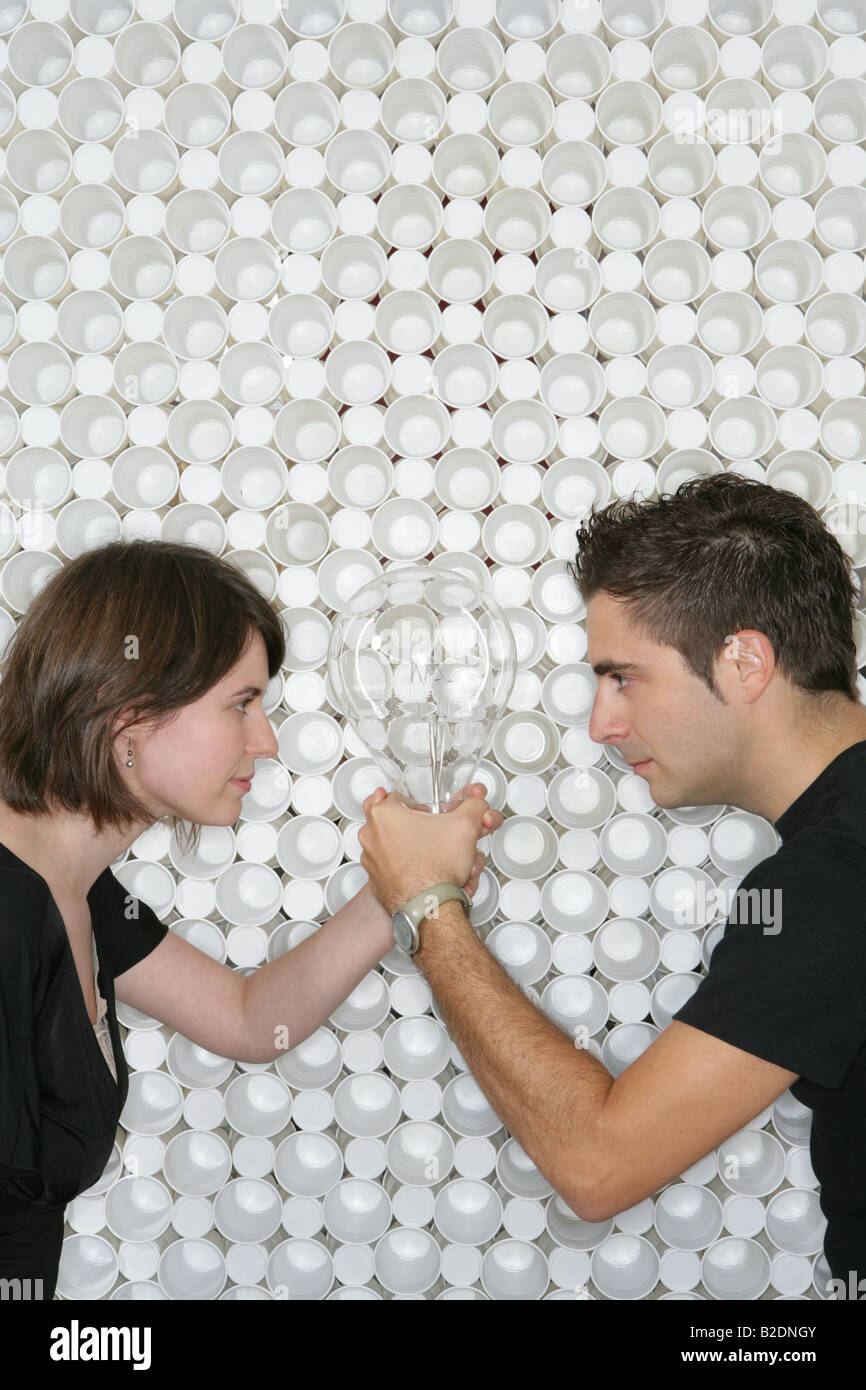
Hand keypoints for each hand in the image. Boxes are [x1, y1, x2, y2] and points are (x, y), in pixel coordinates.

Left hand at [358, 782, 503, 915]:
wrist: (429, 909)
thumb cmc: (436, 871)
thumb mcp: (466, 826)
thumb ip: (473, 806)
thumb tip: (476, 803)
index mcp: (383, 814)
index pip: (402, 797)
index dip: (423, 807)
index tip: (432, 815)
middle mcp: (370, 836)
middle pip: (402, 824)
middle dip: (426, 832)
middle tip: (440, 837)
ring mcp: (371, 860)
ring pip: (401, 848)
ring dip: (424, 852)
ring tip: (443, 860)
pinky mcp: (376, 880)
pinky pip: (396, 868)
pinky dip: (413, 870)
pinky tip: (432, 874)